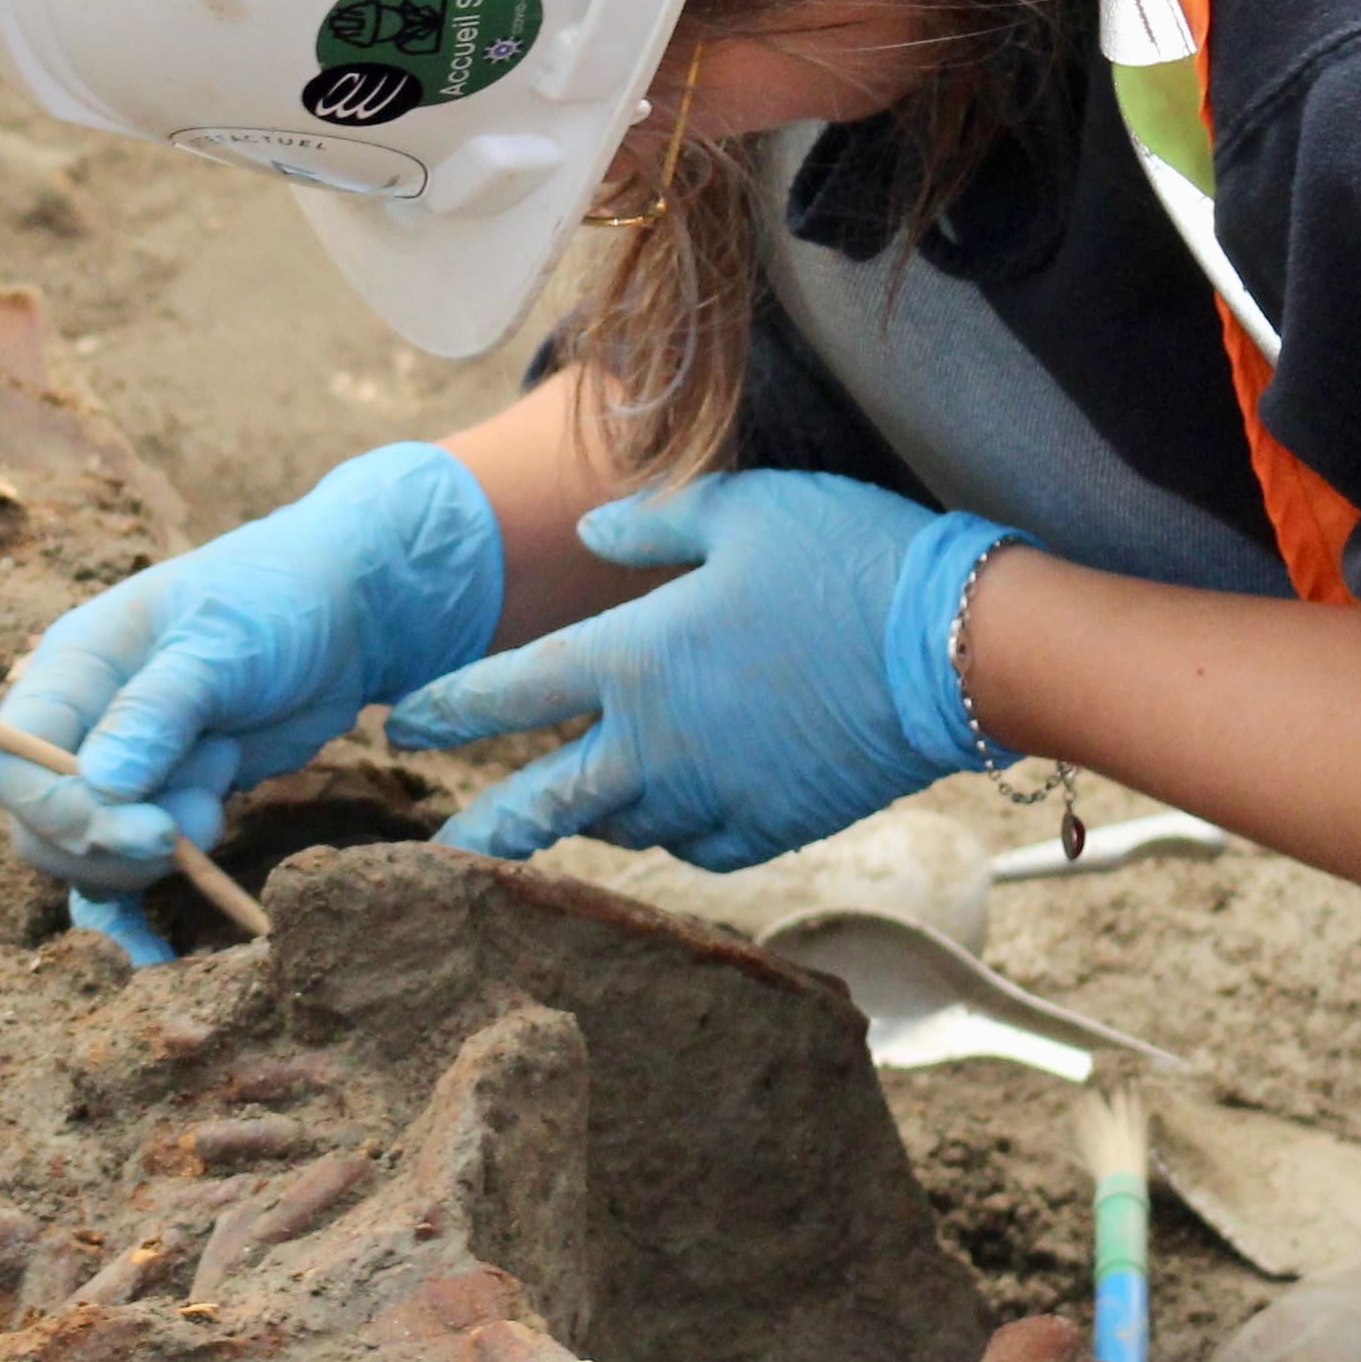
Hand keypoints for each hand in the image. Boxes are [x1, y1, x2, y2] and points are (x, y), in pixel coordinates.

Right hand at [0, 442, 504, 955]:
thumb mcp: (221, 644)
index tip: (146, 828)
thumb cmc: (275, 604)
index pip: (9, 762)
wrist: (344, 613)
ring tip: (222, 784)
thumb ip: (158, 711)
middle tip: (198, 817)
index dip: (60, 810)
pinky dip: (155, 892)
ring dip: (158, 849)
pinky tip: (172, 928)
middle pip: (41, 825)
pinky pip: (132, 867)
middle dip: (116, 841)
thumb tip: (100, 783)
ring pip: (91, 856)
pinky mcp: (165, 803)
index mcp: (70, 669)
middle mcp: (79, 724)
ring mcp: (121, 769)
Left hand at [389, 474, 1022, 870]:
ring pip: (621, 828)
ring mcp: (713, 796)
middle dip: (484, 831)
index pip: (505, 693)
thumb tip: (592, 536)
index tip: (403, 728)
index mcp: (630, 659)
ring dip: (589, 820)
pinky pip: (696, 848)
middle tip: (443, 851)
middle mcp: (654, 745)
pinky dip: (673, 835)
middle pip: (541, 806)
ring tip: (568, 815)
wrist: (957, 647)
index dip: (446, 712)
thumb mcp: (741, 510)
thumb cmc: (846, 559)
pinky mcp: (772, 827)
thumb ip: (651, 528)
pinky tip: (673, 819)